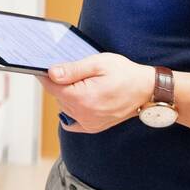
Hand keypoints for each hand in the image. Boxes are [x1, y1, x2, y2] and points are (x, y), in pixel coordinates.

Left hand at [39, 54, 156, 133]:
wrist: (147, 90)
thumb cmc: (125, 74)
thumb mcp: (99, 63)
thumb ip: (72, 69)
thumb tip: (51, 73)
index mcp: (82, 98)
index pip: (51, 87)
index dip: (46, 75)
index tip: (42, 67)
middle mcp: (83, 114)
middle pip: (57, 96)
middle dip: (61, 83)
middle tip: (74, 71)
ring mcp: (88, 123)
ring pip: (64, 106)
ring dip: (68, 94)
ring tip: (85, 83)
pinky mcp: (93, 127)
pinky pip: (71, 120)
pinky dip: (71, 109)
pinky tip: (79, 98)